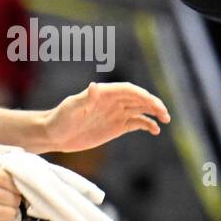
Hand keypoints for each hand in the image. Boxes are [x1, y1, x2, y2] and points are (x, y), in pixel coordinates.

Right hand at [0, 144, 22, 220]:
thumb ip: (6, 151)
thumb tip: (24, 155)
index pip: (12, 182)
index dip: (18, 186)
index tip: (16, 188)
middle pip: (11, 200)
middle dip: (15, 200)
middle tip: (11, 199)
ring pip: (6, 215)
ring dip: (9, 213)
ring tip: (5, 208)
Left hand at [46, 82, 169, 152]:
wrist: (55, 134)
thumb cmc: (60, 119)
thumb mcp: (71, 109)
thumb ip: (85, 99)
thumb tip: (94, 86)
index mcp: (104, 93)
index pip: (127, 90)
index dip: (141, 94)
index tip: (152, 103)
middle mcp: (113, 101)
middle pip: (138, 98)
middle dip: (153, 104)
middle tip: (164, 114)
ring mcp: (116, 114)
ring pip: (140, 110)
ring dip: (154, 113)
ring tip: (165, 120)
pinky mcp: (116, 127)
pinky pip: (136, 123)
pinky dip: (147, 125)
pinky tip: (155, 130)